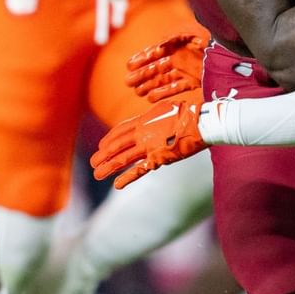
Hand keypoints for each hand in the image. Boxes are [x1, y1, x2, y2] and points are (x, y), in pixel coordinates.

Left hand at [90, 98, 206, 189]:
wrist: (201, 122)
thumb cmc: (190, 112)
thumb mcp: (166, 108)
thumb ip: (154, 116)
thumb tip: (149, 118)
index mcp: (144, 120)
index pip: (120, 130)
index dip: (109, 139)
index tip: (101, 146)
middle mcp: (142, 133)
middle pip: (117, 145)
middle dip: (103, 155)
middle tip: (93, 163)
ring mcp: (149, 146)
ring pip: (123, 157)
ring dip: (108, 166)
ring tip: (97, 174)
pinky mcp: (159, 158)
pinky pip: (139, 169)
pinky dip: (127, 177)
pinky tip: (116, 185)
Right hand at [126, 34, 206, 101]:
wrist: (232, 54)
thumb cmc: (212, 39)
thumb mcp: (192, 32)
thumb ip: (173, 37)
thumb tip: (158, 45)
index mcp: (177, 45)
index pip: (155, 52)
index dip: (142, 58)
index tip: (129, 65)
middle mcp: (179, 59)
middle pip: (156, 68)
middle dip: (141, 74)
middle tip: (128, 82)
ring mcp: (185, 71)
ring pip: (162, 79)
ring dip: (149, 85)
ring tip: (136, 91)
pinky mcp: (193, 82)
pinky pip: (175, 88)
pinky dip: (163, 93)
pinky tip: (150, 98)